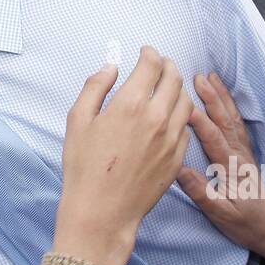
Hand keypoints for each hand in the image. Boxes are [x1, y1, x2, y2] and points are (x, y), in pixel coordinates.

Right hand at [55, 47, 192, 264]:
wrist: (102, 212)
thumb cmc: (84, 167)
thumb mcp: (77, 120)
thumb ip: (95, 87)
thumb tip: (111, 68)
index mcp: (130, 104)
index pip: (151, 65)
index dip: (149, 53)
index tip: (145, 52)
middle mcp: (157, 118)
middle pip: (174, 77)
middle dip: (167, 65)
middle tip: (159, 65)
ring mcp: (171, 139)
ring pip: (186, 101)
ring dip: (177, 88)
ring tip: (166, 88)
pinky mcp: (177, 158)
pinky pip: (186, 127)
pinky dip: (180, 116)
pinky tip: (168, 118)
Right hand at [176, 72, 264, 262]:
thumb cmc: (246, 225)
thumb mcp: (221, 214)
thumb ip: (201, 192)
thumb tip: (178, 169)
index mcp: (232, 167)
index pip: (213, 137)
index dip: (198, 119)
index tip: (182, 103)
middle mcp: (239, 155)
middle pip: (225, 120)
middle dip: (212, 96)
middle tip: (198, 77)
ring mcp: (244, 154)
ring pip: (233, 119)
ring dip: (222, 97)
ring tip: (211, 78)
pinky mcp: (246, 157)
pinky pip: (238, 126)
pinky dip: (231, 108)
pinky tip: (225, 101)